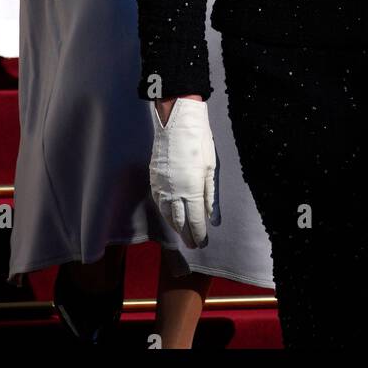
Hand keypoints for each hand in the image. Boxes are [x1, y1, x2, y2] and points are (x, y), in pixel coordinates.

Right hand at [149, 96, 217, 247]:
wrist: (178, 121)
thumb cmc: (199, 142)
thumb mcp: (211, 169)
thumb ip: (212, 197)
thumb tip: (214, 221)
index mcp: (191, 190)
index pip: (195, 221)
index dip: (199, 234)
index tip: (203, 243)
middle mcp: (173, 192)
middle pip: (179, 222)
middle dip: (187, 235)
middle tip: (193, 245)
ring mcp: (161, 186)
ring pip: (167, 214)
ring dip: (175, 227)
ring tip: (183, 235)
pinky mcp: (154, 179)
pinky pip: (158, 203)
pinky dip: (165, 214)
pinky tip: (170, 216)